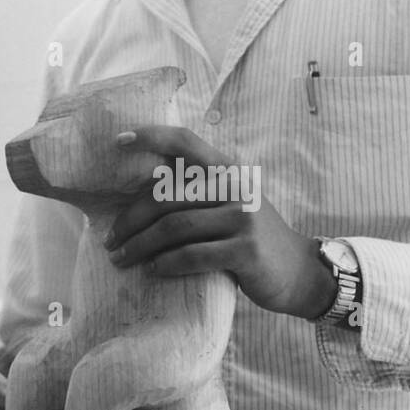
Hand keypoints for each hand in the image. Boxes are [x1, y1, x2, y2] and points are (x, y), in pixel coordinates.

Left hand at [103, 124, 337, 319]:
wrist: (299, 272)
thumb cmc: (252, 239)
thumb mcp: (232, 204)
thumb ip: (200, 194)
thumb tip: (140, 197)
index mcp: (228, 170)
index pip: (185, 142)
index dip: (150, 136)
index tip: (117, 139)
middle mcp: (236, 186)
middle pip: (167, 195)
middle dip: (131, 219)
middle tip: (110, 240)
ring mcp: (243, 218)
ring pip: (175, 227)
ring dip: (140, 246)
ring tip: (121, 259)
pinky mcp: (246, 251)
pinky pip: (192, 255)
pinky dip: (166, 264)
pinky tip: (153, 271)